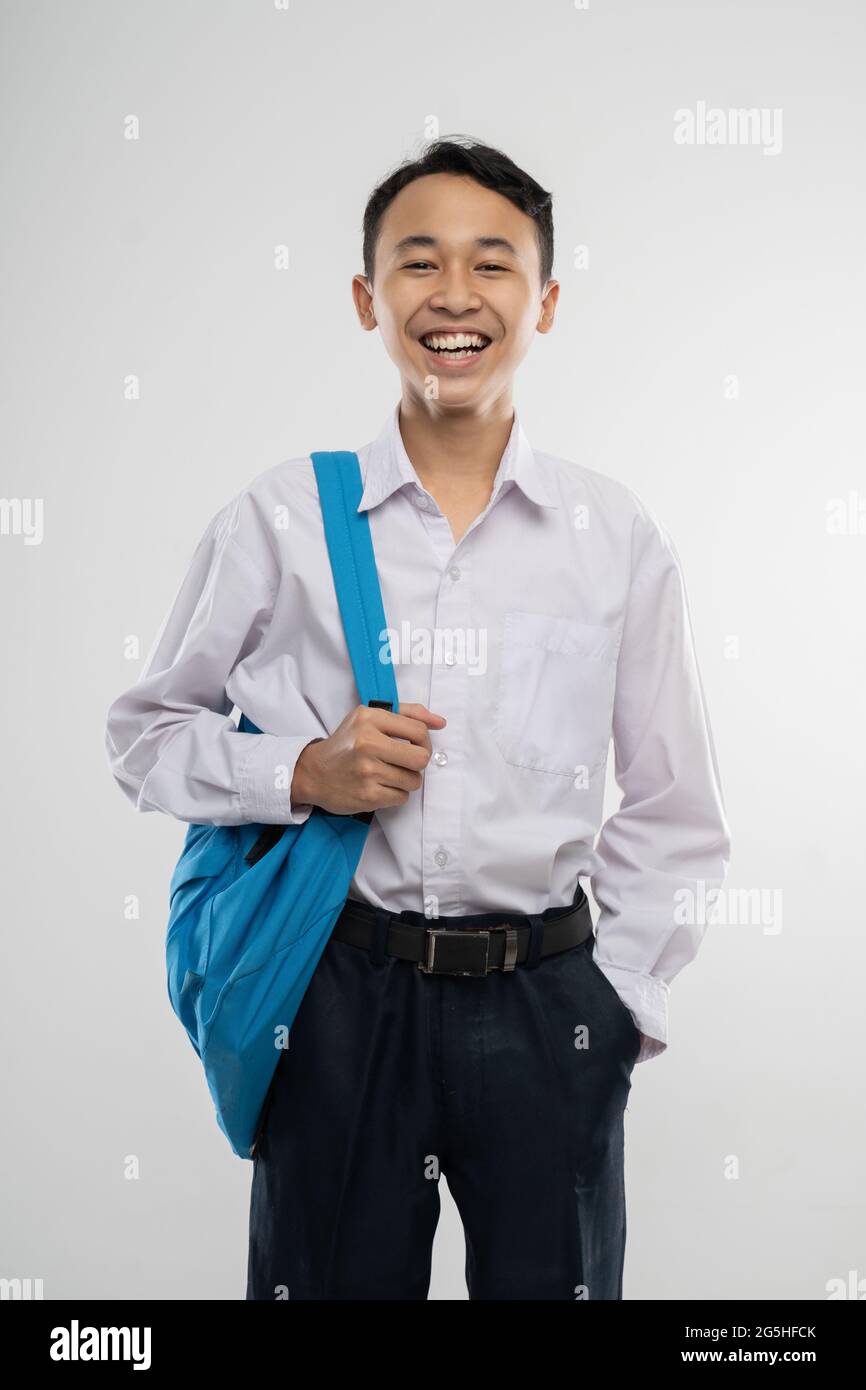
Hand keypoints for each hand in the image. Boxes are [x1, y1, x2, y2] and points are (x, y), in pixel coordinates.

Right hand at [292, 703, 446, 815]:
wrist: (313, 773)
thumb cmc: (346, 744)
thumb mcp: (369, 718)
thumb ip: (407, 714)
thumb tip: (440, 722)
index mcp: (369, 718)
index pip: (418, 730)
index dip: (424, 740)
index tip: (416, 744)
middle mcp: (367, 742)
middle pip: (421, 758)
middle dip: (419, 762)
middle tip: (407, 762)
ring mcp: (367, 771)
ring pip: (414, 780)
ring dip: (406, 780)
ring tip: (389, 774)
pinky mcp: (368, 795)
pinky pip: (402, 797)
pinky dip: (396, 793)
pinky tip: (381, 786)